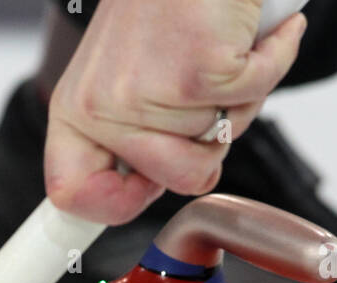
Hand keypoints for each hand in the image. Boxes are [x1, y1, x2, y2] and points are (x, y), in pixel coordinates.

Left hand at [45, 0, 306, 224]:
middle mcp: (104, 106)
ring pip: (218, 147)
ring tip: (216, 55)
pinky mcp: (198, 73)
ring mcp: (149, 93)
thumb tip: (139, 192)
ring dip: (237, 104)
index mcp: (78, 111)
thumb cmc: (168, 8)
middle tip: (199, 92)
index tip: (137, 195)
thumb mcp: (126, 79)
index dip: (111, 207)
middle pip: (176, 181)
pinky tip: (246, 35)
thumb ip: (130, 138)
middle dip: (208, 144)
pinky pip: (252, 99)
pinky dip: (267, 63)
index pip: (69, 191)